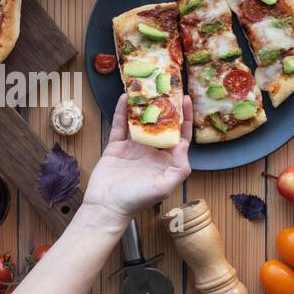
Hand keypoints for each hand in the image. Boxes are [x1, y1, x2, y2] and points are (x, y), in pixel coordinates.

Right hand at [82, 94, 191, 219]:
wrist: (107, 206)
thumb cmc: (137, 200)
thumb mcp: (164, 187)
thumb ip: (179, 170)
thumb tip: (185, 149)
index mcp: (167, 161)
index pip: (180, 136)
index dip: (184, 118)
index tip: (186, 100)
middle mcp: (152, 152)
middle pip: (161, 125)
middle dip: (165, 107)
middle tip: (166, 87)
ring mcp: (134, 148)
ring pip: (141, 122)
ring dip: (144, 106)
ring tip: (147, 88)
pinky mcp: (117, 146)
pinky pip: (120, 125)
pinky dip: (122, 112)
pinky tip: (124, 98)